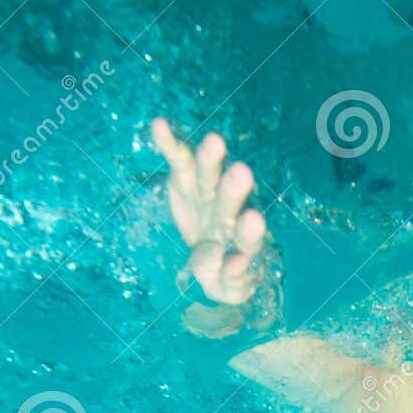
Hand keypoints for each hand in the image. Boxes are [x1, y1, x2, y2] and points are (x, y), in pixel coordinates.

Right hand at [151, 118, 267, 328]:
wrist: (210, 255)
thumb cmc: (223, 271)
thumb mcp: (225, 287)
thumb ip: (230, 279)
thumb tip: (228, 258)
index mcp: (242, 241)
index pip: (248, 237)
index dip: (249, 233)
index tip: (252, 224)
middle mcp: (228, 213)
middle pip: (230, 202)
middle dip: (234, 189)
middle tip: (242, 173)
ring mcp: (208, 193)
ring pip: (209, 176)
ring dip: (210, 160)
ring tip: (214, 141)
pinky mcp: (185, 180)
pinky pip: (179, 160)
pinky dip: (170, 143)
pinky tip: (160, 125)